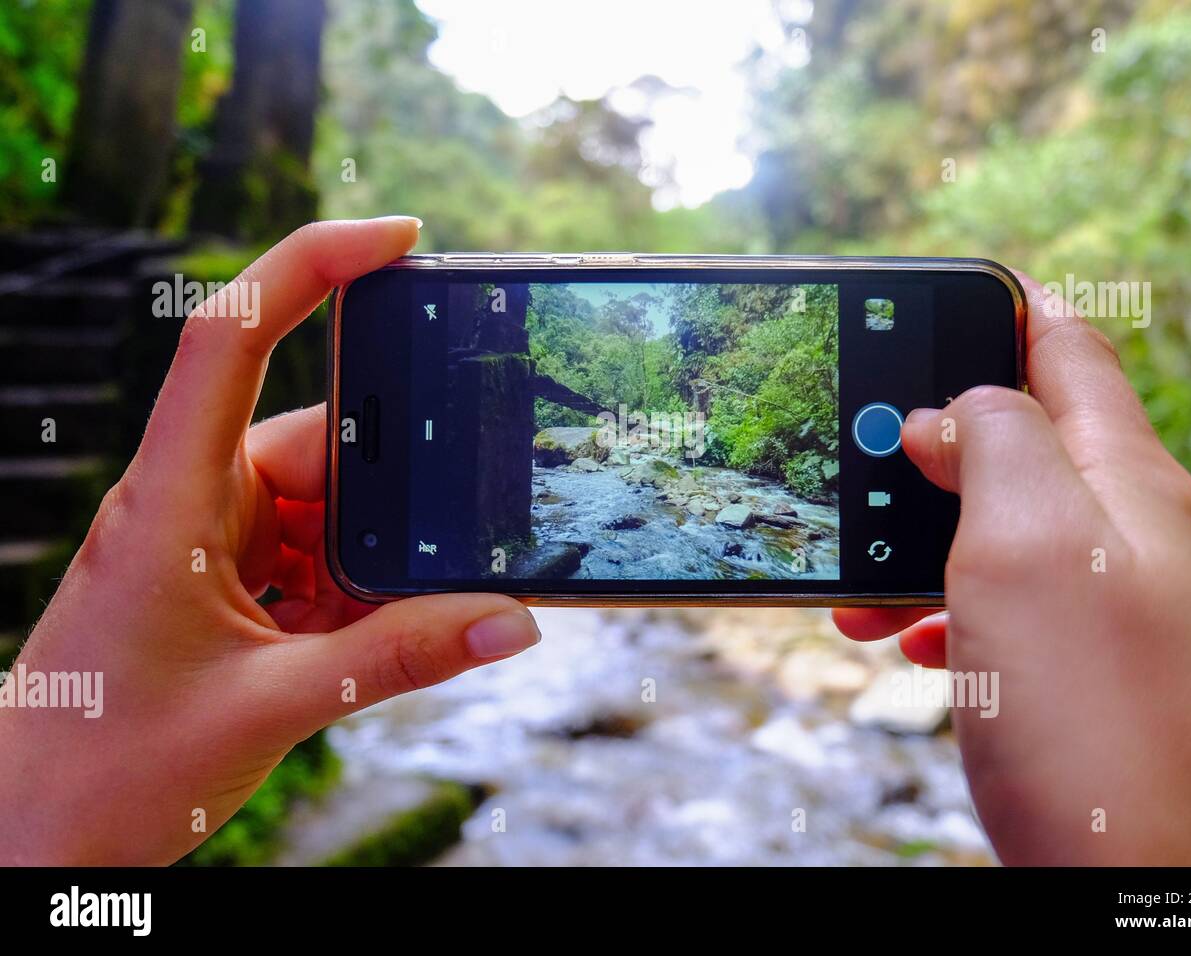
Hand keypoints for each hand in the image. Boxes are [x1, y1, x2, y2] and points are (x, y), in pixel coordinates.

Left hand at [0, 218, 540, 864]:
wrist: (33, 838)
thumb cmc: (111, 770)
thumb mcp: (276, 707)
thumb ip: (401, 658)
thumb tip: (514, 621)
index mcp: (172, 497)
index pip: (230, 340)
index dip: (309, 267)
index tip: (397, 237)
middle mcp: (188, 499)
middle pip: (316, 447)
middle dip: (382, 505)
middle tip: (435, 560)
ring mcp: (204, 541)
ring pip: (321, 511)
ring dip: (364, 567)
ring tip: (373, 633)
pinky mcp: (218, 581)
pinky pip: (307, 557)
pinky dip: (345, 595)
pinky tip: (352, 646)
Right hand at [835, 273, 1190, 864]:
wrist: (1182, 894)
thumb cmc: (1111, 728)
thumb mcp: (1031, 548)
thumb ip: (994, 446)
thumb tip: (951, 412)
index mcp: (1121, 478)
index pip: (1066, 347)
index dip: (996, 309)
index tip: (924, 300)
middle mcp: (1130, 532)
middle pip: (1021, 440)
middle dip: (928, 445)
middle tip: (856, 464)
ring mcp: (1117, 607)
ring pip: (1002, 533)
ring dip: (919, 541)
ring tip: (854, 582)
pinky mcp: (1095, 676)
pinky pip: (1010, 609)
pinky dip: (944, 607)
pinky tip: (908, 642)